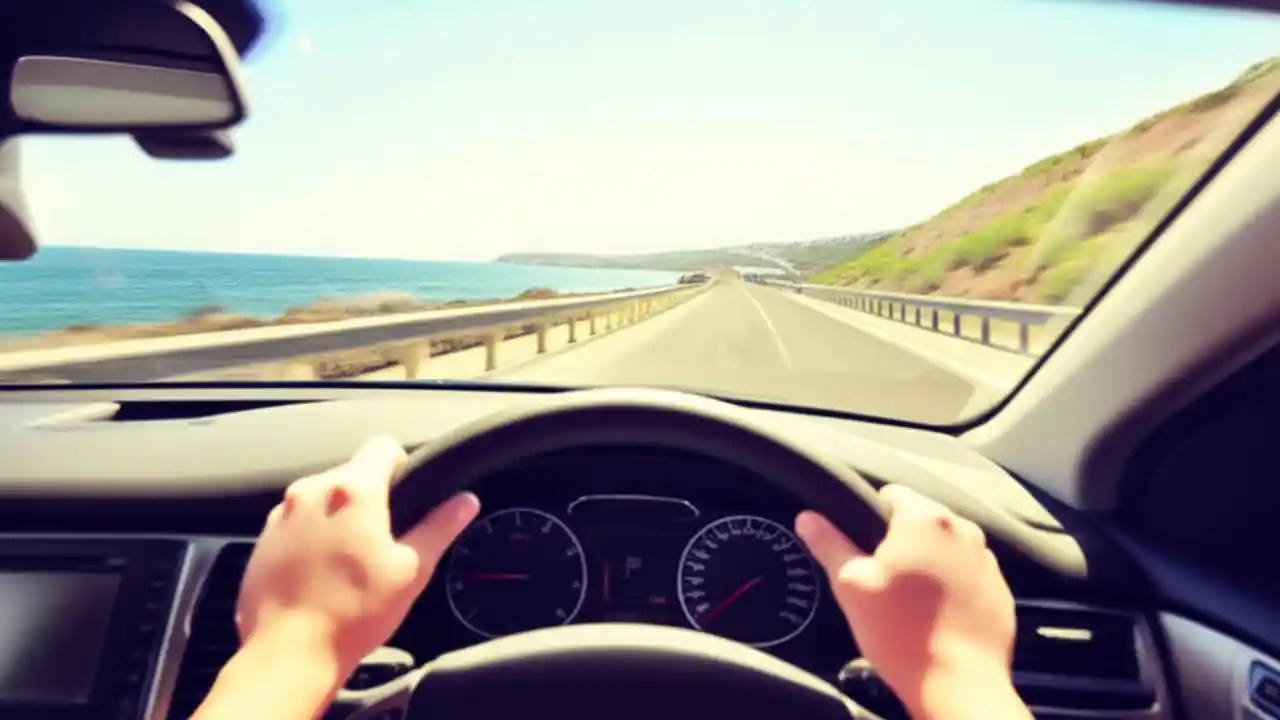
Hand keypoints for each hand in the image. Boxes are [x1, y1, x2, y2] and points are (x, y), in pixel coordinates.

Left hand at [236, 436, 479, 682]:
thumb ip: (440, 527)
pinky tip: (322, 575)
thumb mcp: (411, 570)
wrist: (288, 654)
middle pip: (351, 474)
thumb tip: (465, 501)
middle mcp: (311, 492)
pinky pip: (295, 524)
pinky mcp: (261, 540)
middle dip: (370, 499)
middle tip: (383, 543)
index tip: (407, 495)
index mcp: (352, 490)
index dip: (402, 466)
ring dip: (338, 519)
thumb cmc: (352, 615)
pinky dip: (311, 538)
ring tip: (350, 564)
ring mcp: (280, 515)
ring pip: (322, 500)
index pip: (383, 446)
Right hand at [795, 485, 1026, 719]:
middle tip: (884, 580)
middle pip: (921, 520)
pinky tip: (936, 614)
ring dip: (929, 562)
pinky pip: (968, 574)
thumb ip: (828, 544)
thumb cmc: (900, 633)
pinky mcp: (999, 589)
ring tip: (911, 601)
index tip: (864, 550)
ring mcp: (986, 560)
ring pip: (946, 547)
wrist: (957, 685)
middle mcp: (962, 530)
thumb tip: (807, 518)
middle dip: (901, 541)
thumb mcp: (851, 585)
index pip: (891, 494)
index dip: (870, 518)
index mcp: (924, 519)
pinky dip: (952, 585)